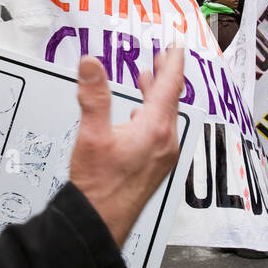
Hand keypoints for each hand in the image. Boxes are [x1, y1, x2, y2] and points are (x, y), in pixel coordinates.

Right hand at [69, 47, 185, 246]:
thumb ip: (93, 97)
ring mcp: (162, 156)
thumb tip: (92, 65)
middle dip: (165, 76)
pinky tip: (137, 117)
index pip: (170, 85)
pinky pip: (160, 132)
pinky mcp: (155, 166)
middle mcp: (165, 142)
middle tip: (162, 57)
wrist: (101, 222)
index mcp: (155, 129)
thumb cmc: (100, 186)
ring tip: (149, 80)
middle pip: (170, 100)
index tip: (175, 45)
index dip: (173, 62)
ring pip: (165, 116)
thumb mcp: (92, 135)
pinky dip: (152, 115)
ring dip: (157, 96)